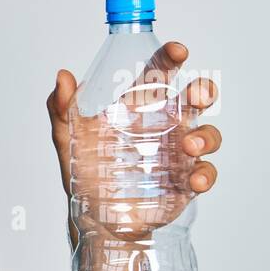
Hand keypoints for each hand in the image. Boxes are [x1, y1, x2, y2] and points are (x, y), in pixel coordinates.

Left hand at [47, 41, 219, 240]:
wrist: (95, 219)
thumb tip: (62, 76)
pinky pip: (206, 172)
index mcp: (138, 108)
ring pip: (207, 134)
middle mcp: (165, 125)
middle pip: (195, 98)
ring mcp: (179, 153)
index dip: (168, 59)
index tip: (175, 51)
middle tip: (196, 94)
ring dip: (205, 136)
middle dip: (203, 90)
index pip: (158, 75)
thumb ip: (61, 108)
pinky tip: (194, 180)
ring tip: (188, 146)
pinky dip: (206, 174)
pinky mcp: (185, 181)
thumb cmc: (86, 172)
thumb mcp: (69, 139)